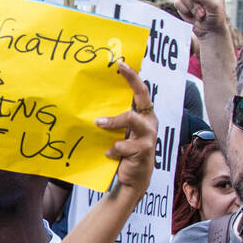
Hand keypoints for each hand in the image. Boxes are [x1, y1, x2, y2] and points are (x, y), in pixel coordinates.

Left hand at [95, 60, 157, 196]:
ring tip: (99, 123)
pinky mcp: (143, 150)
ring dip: (113, 121)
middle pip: (142, 98)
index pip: (142, 92)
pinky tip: (108, 153)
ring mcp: (148, 136)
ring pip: (131, 119)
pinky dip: (112, 149)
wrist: (133, 179)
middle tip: (118, 70)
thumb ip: (115, 119)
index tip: (121, 63)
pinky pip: (122, 144)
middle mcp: (150, 123)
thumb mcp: (120, 133)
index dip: (133, 77)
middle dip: (131, 82)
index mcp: (145, 116)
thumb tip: (93, 105)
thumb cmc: (125, 152)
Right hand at [174, 0, 229, 39]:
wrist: (209, 30)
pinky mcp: (182, 1)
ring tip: (201, 15)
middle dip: (197, 4)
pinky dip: (185, 12)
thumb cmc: (216, 17)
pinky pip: (178, 3)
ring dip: (192, 10)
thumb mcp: (215, 6)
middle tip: (205, 13)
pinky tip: (193, 16)